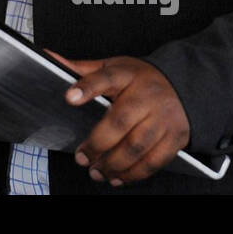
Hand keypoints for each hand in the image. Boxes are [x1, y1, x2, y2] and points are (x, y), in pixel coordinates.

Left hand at [48, 50, 189, 185]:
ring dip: (113, 164)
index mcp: (128, 74)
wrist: (184, 86)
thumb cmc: (141, 79)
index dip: (87, 88)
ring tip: (96, 171)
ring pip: (137, 146)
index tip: (69, 97)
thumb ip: (83, 70)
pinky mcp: (175, 138)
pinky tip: (118, 177)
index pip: (106, 78)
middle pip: (120, 121)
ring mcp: (164, 118)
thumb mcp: (113, 68)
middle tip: (81, 157)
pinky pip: (154, 161)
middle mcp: (147, 96)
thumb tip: (48, 56)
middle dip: (97, 144)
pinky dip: (134, 174)